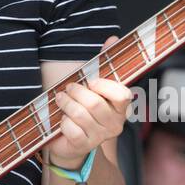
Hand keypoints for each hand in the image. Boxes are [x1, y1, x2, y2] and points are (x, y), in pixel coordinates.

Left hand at [45, 35, 131, 167]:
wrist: (71, 142)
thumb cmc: (84, 109)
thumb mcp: (94, 86)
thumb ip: (103, 63)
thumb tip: (112, 39)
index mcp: (121, 108)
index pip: (123, 95)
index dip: (105, 86)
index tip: (91, 82)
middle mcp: (115, 124)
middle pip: (94, 103)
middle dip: (76, 91)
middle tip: (68, 88)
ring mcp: (100, 137)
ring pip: (80, 114)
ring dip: (65, 103)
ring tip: (61, 100)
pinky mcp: (83, 146)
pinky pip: (70, 128)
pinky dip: (62, 122)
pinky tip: (62, 121)